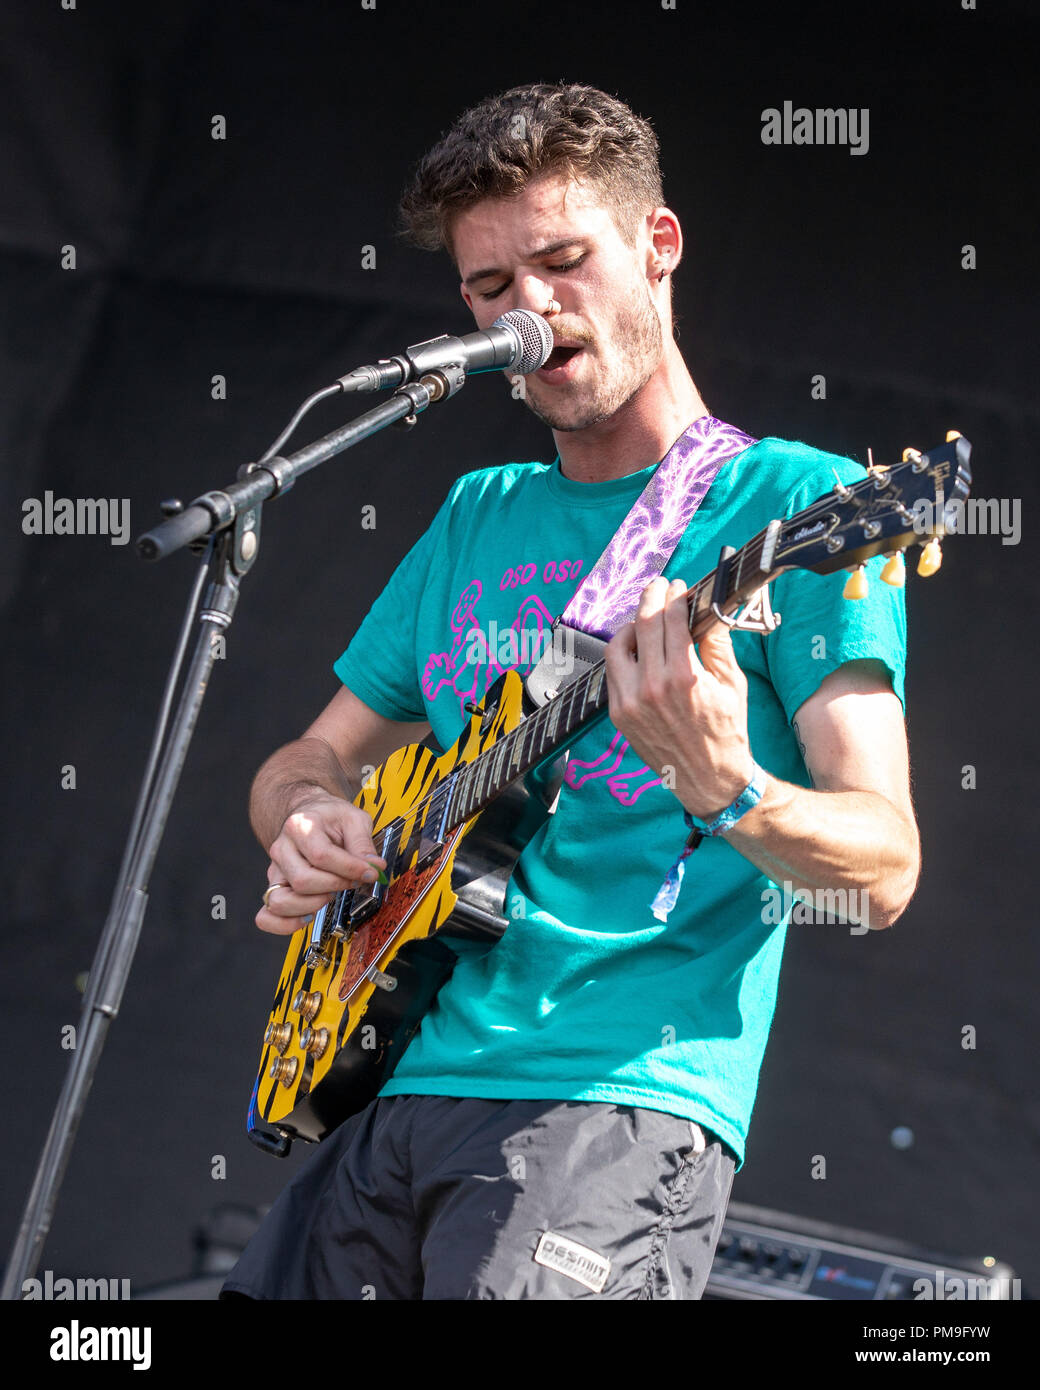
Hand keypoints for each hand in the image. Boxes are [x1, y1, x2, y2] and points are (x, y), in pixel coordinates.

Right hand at [255, 794, 386, 935]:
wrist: (309, 814)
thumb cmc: (330, 818)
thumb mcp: (353, 819)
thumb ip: (363, 844)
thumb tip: (375, 867)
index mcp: (300, 826)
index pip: (322, 856)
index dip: (350, 869)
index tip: (371, 873)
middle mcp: (282, 849)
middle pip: (303, 881)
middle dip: (335, 886)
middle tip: (352, 881)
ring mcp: (275, 871)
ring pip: (282, 901)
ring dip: (312, 905)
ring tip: (330, 895)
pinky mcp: (275, 888)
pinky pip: (267, 916)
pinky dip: (285, 924)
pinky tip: (308, 917)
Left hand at [604, 577, 755, 819]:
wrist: (709, 778)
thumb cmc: (726, 731)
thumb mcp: (732, 683)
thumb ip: (717, 643)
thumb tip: (708, 609)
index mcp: (684, 677)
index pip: (671, 620)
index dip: (674, 596)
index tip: (678, 586)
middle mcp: (652, 687)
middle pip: (642, 625)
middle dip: (651, 598)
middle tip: (658, 587)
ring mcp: (630, 702)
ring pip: (618, 646)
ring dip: (630, 626)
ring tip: (643, 620)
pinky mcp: (619, 715)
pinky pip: (613, 673)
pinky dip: (623, 654)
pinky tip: (637, 650)